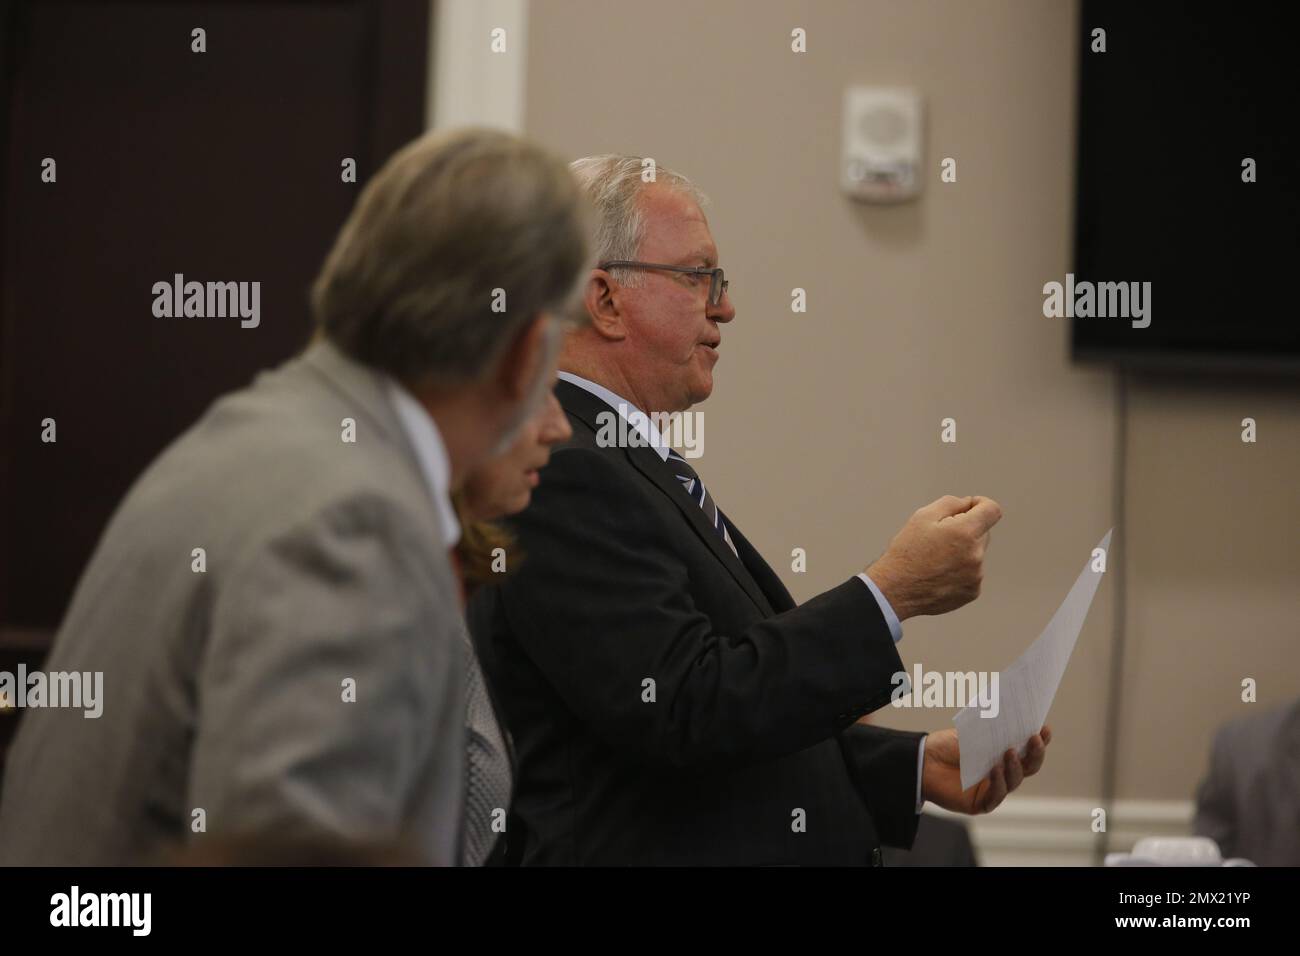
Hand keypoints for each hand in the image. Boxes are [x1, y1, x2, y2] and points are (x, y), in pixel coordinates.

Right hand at [865, 495, 1001, 619]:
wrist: (895, 591)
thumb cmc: (906, 553)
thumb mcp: (922, 517)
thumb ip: (951, 503)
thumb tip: (968, 504)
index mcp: (965, 532)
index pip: (992, 510)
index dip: (981, 504)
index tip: (969, 508)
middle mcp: (975, 555)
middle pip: (983, 532)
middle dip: (966, 530)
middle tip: (939, 539)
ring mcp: (976, 575)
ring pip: (976, 554)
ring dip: (962, 552)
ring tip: (935, 560)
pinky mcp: (972, 591)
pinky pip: (972, 573)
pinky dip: (960, 571)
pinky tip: (939, 574)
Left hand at [921, 725, 1050, 814]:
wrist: (922, 762)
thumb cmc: (946, 746)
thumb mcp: (972, 734)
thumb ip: (992, 730)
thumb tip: (1014, 715)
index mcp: (1004, 754)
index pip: (1028, 749)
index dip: (1039, 741)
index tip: (1045, 728)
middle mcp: (1004, 772)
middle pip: (1028, 766)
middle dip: (1035, 753)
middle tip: (1035, 738)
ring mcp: (994, 788)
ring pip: (1015, 780)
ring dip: (1015, 766)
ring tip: (1010, 752)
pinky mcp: (982, 803)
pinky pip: (996, 795)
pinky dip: (998, 781)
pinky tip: (995, 769)